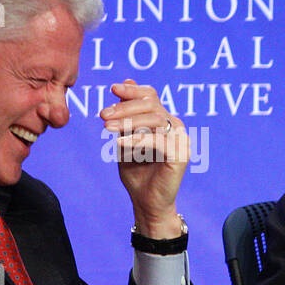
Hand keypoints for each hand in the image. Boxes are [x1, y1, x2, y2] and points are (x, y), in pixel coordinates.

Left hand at [100, 79, 188, 237]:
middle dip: (125, 108)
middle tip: (102, 116)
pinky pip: (158, 141)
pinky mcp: (180, 156)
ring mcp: (181, 142)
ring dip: (128, 122)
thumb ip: (125, 115)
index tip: (112, 89)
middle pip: (152, 106)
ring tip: (106, 128)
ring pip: (155, 120)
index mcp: (165, 122)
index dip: (133, 90)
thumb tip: (125, 82)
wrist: (146, 202)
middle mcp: (176, 129)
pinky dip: (137, 139)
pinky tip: (119, 143)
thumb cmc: (136, 171)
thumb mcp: (125, 137)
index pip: (152, 97)